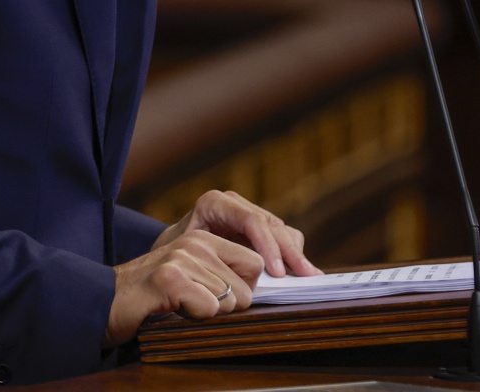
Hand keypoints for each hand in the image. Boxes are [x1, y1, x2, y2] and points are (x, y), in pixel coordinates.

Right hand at [104, 229, 259, 347]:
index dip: (248, 288)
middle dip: (229, 306)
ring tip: (180, 305)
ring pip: (229, 301)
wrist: (106, 301)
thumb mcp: (191, 274)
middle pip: (246, 286)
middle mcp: (196, 242)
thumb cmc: (153, 295)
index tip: (232, 302)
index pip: (255, 262)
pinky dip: (195, 317)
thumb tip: (258, 290)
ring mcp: (182, 258)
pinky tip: (173, 309)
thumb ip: (221, 274)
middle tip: (198, 305)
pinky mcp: (170, 278)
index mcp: (205, 237)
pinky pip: (208, 308)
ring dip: (208, 313)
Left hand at [153, 189, 321, 278]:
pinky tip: (301, 274)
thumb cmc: (173, 257)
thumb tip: (238, 276)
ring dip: (296, 254)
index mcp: (215, 203)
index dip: (268, 245)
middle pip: (272, 225)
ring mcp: (250, 215)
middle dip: (290, 252)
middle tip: (306, 276)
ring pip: (283, 230)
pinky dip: (293, 255)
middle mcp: (236, 204)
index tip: (277, 272)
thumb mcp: (182, 256)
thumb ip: (207, 260)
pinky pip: (284, 238)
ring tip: (309, 277)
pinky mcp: (259, 230)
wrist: (171, 254)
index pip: (251, 220)